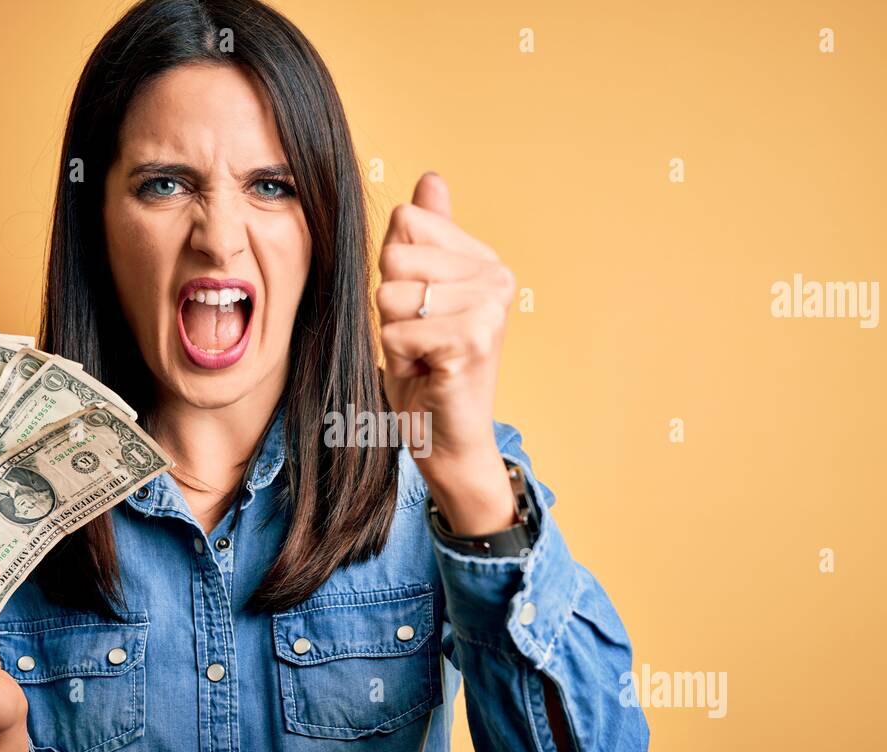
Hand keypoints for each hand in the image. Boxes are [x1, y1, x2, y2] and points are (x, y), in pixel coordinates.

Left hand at [377, 171, 516, 534]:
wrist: (447, 439)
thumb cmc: (429, 370)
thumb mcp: (421, 292)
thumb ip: (428, 236)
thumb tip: (431, 177)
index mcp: (485, 259)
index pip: (404, 222)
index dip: (393, 270)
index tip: (419, 310)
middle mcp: (497, 277)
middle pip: (394, 255)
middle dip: (390, 305)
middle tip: (420, 340)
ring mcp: (488, 309)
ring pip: (390, 294)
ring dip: (394, 335)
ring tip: (423, 357)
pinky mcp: (470, 342)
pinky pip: (397, 331)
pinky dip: (400, 359)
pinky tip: (426, 374)